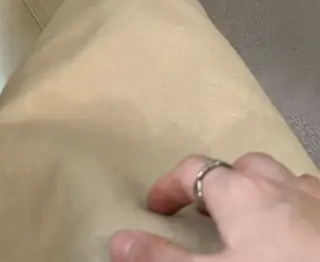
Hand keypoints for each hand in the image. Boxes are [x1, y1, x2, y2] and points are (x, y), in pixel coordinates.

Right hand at [110, 153, 319, 260]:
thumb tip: (118, 239)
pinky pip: (311, 196)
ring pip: (279, 179)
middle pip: (239, 168)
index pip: (192, 170)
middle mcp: (275, 181)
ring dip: (260, 192)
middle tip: (207, 214)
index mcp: (239, 190)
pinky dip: (296, 206)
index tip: (156, 206)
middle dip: (220, 185)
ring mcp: (313, 193)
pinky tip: (298, 233)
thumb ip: (164, 259)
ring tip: (253, 223)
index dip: (169, 186)